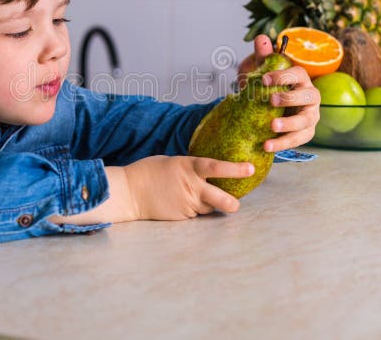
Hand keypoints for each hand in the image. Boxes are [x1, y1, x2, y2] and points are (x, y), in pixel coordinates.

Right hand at [124, 155, 254, 219]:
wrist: (129, 192)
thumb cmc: (149, 172)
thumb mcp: (173, 162)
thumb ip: (191, 168)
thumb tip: (208, 171)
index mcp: (188, 167)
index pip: (217, 167)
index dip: (235, 169)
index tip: (250, 168)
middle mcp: (191, 186)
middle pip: (221, 199)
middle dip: (232, 204)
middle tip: (235, 204)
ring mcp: (186, 204)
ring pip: (208, 208)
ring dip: (208, 205)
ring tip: (194, 197)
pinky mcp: (181, 217)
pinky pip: (195, 215)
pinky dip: (193, 210)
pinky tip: (180, 203)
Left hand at [237, 35, 320, 152]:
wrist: (270, 110)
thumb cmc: (270, 88)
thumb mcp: (264, 73)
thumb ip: (264, 57)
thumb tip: (261, 39)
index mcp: (301, 80)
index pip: (299, 74)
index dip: (283, 76)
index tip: (264, 79)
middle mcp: (311, 97)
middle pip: (309, 96)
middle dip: (290, 98)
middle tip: (271, 101)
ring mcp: (311, 116)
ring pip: (306, 121)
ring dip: (289, 125)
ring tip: (271, 127)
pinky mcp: (306, 133)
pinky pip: (298, 139)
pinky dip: (283, 143)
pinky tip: (267, 146)